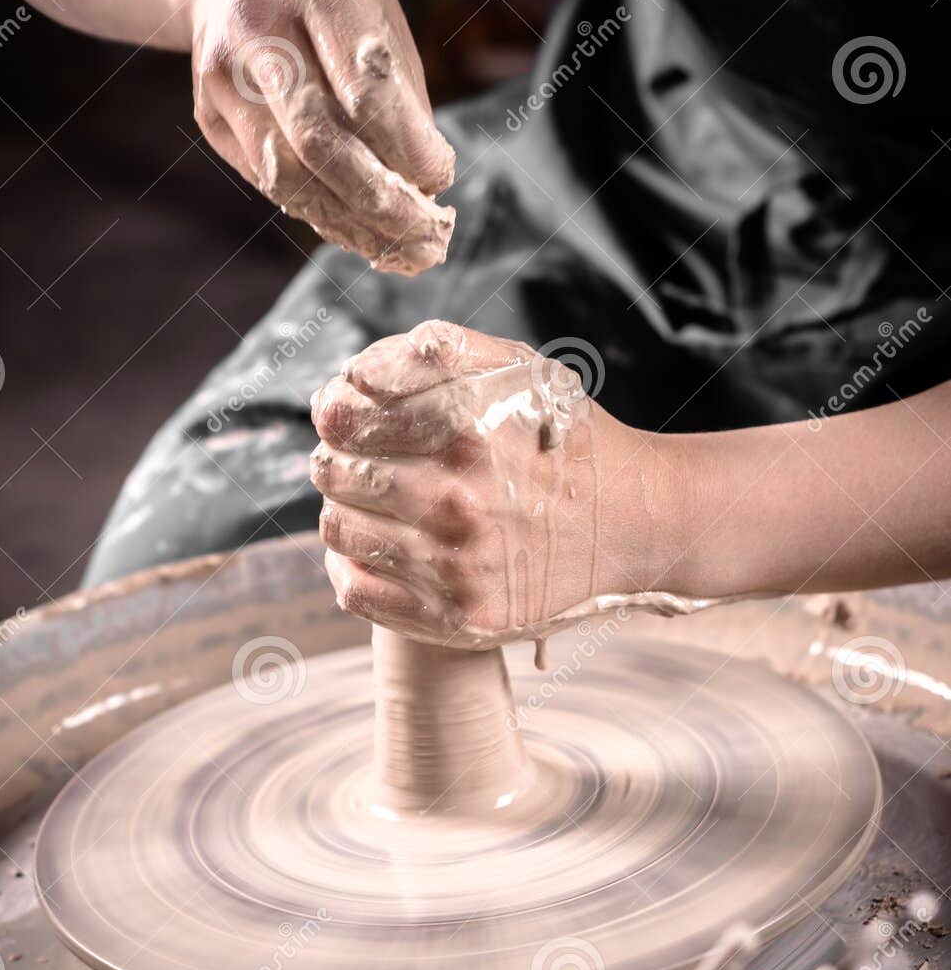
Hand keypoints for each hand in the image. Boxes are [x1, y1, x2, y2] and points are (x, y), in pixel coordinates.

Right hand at [191, 0, 455, 272]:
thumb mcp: (379, 13)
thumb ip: (401, 96)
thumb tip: (426, 188)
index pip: (367, 93)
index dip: (409, 150)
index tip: (441, 176)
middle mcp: (260, 26)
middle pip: (320, 141)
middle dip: (380, 202)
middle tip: (427, 241)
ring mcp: (222, 72)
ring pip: (286, 173)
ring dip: (349, 224)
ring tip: (399, 251)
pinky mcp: (208, 111)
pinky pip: (267, 180)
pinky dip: (318, 213)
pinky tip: (357, 232)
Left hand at [310, 321, 674, 647]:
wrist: (635, 526)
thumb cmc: (562, 438)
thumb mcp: (515, 369)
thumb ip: (432, 353)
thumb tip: (353, 377)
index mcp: (467, 427)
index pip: (346, 416)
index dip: (336, 412)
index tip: (346, 417)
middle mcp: (459, 498)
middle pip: (335, 470)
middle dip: (337, 458)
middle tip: (359, 460)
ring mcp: (455, 564)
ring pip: (338, 528)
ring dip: (342, 509)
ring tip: (369, 502)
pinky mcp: (456, 616)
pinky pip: (354, 590)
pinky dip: (348, 567)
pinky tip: (375, 548)